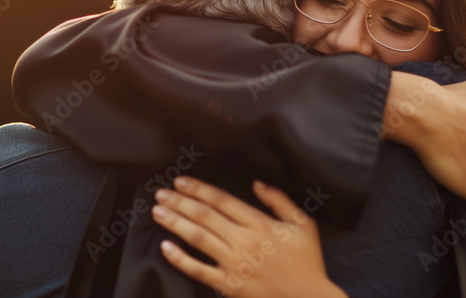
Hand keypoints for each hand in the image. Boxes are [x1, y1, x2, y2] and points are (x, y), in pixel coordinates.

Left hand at [151, 176, 346, 297]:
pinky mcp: (229, 285)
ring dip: (175, 223)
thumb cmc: (307, 262)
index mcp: (260, 224)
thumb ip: (280, 200)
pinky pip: (199, 270)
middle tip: (161, 193)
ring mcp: (235, 264)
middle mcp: (244, 241)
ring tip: (157, 212)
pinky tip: (165, 247)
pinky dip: (180, 259)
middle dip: (180, 202)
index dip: (199, 188)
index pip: (222, 200)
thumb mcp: (303, 224)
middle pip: (205, 215)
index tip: (181, 181)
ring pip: (198, 238)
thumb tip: (257, 184)